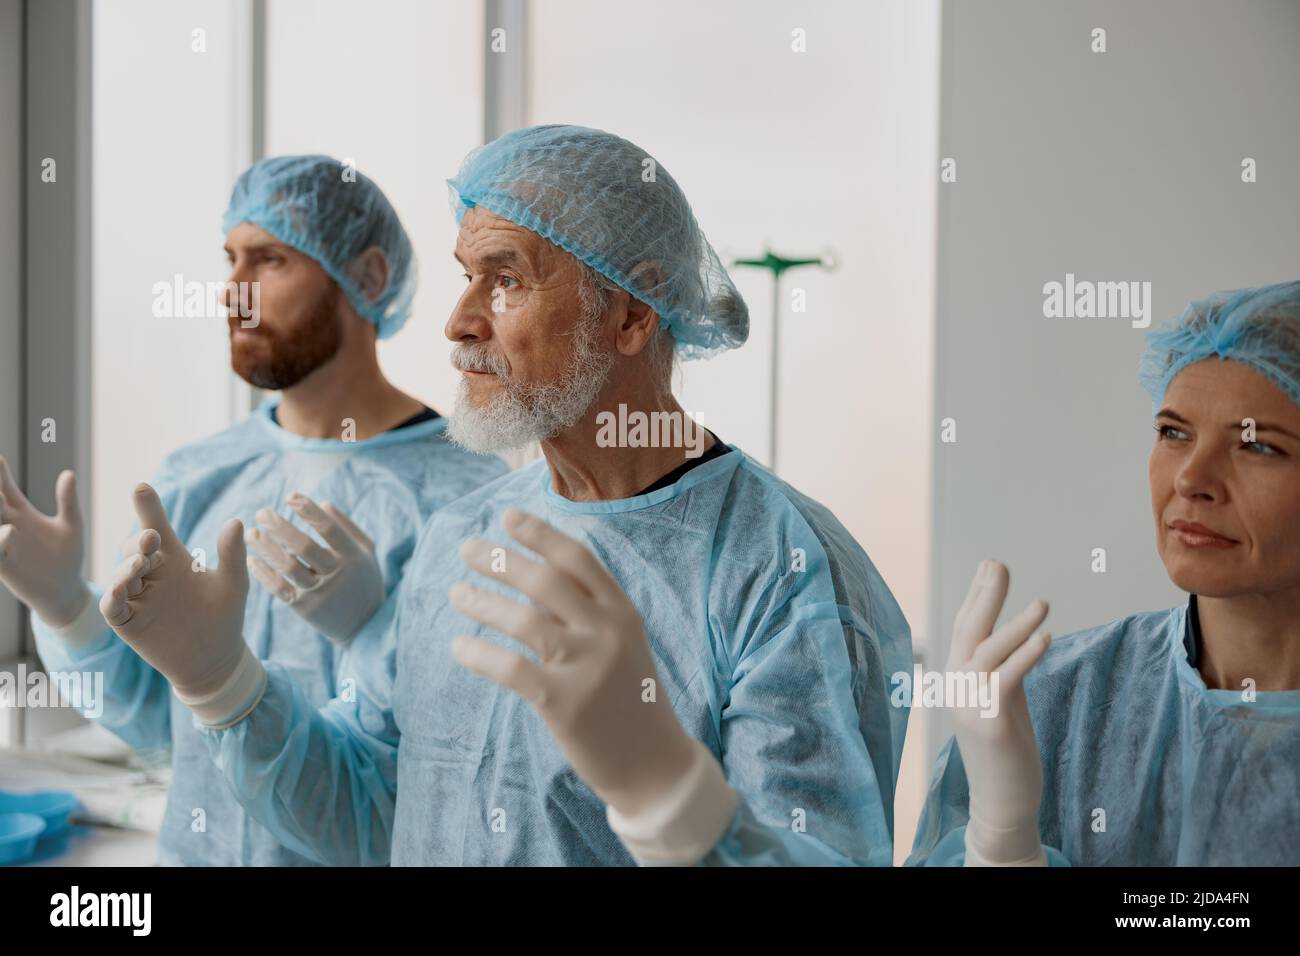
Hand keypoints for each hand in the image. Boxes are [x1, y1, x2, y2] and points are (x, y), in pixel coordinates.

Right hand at [0, 458, 88, 626]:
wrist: (67, 590)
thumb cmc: (67, 556)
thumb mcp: (72, 526)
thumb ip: (67, 501)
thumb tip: (68, 473)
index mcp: (21, 513)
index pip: (5, 488)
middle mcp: (7, 526)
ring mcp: (4, 546)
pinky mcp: (5, 567)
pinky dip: (0, 541)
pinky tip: (8, 531)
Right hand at [100, 484, 261, 722]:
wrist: (216, 658)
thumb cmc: (224, 616)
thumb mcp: (233, 583)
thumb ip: (231, 554)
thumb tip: (235, 521)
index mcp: (175, 559)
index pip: (156, 526)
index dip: (148, 507)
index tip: (141, 487)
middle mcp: (152, 574)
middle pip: (134, 548)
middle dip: (139, 542)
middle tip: (151, 537)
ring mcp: (137, 597)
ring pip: (120, 574)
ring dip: (127, 565)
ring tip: (142, 562)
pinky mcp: (128, 622)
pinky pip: (112, 606)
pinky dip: (113, 595)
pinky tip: (121, 588)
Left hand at [245, 494, 383, 643]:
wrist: (365, 627)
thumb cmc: (364, 580)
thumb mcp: (366, 552)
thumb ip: (346, 527)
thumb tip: (321, 504)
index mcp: (354, 556)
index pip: (329, 529)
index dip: (308, 511)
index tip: (291, 496)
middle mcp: (337, 574)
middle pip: (305, 548)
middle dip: (281, 528)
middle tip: (262, 513)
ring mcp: (320, 593)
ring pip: (289, 568)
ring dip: (267, 549)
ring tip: (251, 534)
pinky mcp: (305, 609)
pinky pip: (280, 588)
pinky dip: (264, 573)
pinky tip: (252, 559)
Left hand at [449, 509, 698, 818]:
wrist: (653, 763)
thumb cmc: (629, 697)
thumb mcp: (622, 643)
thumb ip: (586, 610)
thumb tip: (531, 573)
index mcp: (623, 611)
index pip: (577, 559)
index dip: (540, 534)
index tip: (507, 517)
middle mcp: (607, 632)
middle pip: (545, 581)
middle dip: (501, 559)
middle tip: (468, 548)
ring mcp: (587, 667)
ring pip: (524, 621)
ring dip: (483, 602)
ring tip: (456, 593)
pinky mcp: (564, 703)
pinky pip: (511, 669)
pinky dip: (479, 655)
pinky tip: (459, 647)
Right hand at [946, 560, 1051, 864]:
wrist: (1001, 802)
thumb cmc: (1006, 752)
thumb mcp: (1001, 701)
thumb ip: (1002, 670)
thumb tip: (1017, 635)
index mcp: (957, 679)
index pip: (965, 628)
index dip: (976, 595)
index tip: (989, 566)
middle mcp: (956, 687)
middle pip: (968, 630)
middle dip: (984, 594)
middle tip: (998, 562)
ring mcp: (969, 704)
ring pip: (987, 650)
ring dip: (1015, 623)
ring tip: (1042, 603)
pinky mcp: (989, 721)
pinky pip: (1007, 678)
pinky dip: (1026, 654)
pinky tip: (1045, 637)